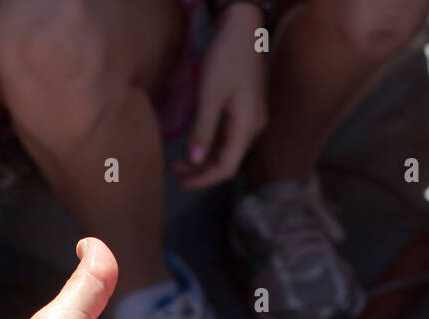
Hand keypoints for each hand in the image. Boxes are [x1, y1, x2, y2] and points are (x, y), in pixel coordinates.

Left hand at [171, 3, 267, 188]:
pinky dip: (210, 142)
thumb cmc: (227, 57)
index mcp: (248, 127)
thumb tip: (194, 162)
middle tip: (174, 172)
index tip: (181, 183)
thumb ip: (202, 132)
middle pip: (228, 160)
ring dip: (204, 156)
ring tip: (179, 160)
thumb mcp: (210, 96)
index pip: (226, 167)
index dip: (203, 180)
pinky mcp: (246, 108)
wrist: (243, 25)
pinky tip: (195, 141)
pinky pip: (228, 134)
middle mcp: (254, 127)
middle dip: (200, 169)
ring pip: (227, 148)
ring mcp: (251, 117)